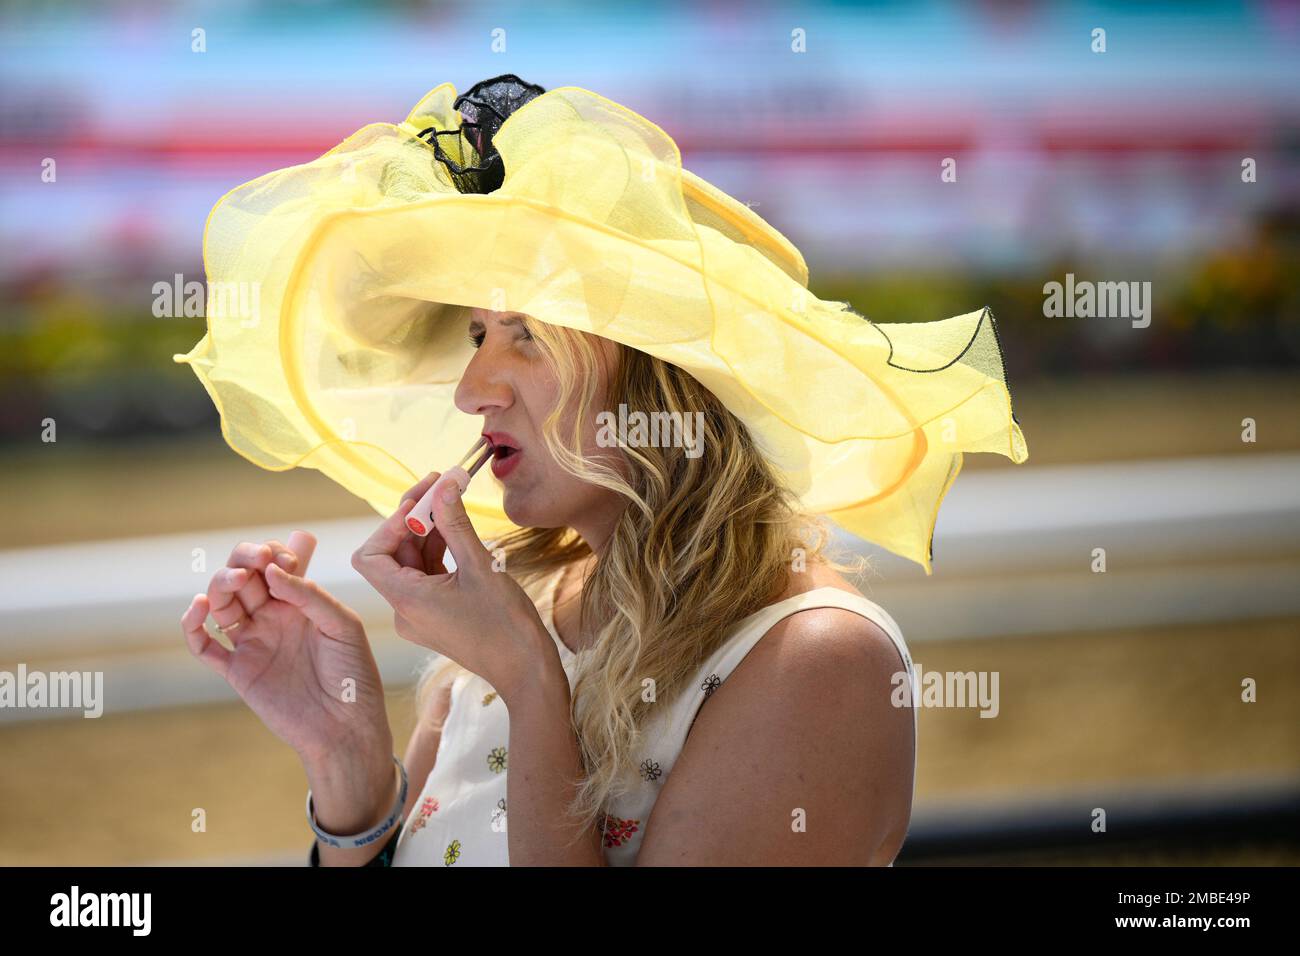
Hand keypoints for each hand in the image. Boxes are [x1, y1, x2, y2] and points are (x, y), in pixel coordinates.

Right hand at [179, 530, 391, 764]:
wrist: (346, 726)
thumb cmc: (354, 675)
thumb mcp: (343, 626)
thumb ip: (310, 595)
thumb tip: (270, 572)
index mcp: (300, 602)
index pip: (275, 564)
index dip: (274, 552)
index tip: (287, 559)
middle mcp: (273, 617)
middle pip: (243, 575)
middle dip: (245, 558)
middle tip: (259, 559)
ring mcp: (253, 642)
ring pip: (221, 602)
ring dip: (220, 583)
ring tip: (236, 580)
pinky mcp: (238, 670)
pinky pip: (204, 645)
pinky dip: (193, 626)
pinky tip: (200, 607)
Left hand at [351, 471, 557, 705]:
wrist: (526, 670)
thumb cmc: (505, 625)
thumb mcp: (481, 567)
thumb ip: (456, 525)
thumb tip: (443, 487)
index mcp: (407, 600)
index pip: (370, 556)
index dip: (389, 525)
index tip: (421, 502)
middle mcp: (405, 610)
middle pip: (392, 555)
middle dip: (414, 519)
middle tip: (440, 486)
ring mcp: (420, 614)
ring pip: (412, 563)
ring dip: (429, 532)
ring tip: (453, 501)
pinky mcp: (436, 615)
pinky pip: (428, 576)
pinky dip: (440, 551)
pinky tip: (459, 530)